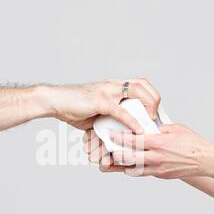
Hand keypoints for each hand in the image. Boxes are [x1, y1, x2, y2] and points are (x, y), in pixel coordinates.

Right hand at [46, 78, 160, 132]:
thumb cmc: (75, 107)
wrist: (56, 101)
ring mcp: (106, 91)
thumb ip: (112, 114)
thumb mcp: (98, 109)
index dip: (151, 94)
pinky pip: (121, 111)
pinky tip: (139, 130)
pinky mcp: (100, 102)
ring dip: (147, 107)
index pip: (139, 83)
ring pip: (135, 93)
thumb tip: (125, 128)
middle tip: (157, 116)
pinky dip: (132, 121)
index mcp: (113, 85)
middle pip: (142, 84)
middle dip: (154, 99)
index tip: (157, 110)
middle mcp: (112, 84)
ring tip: (152, 121)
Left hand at [104, 123, 213, 179]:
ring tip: (113, 159)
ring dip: (121, 165)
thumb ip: (159, 128)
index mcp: (159, 142)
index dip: (119, 138)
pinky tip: (129, 164)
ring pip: (132, 169)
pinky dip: (133, 169)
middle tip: (108, 148)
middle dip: (115, 153)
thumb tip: (147, 128)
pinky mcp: (160, 175)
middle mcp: (156, 157)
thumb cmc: (192, 143)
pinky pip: (142, 173)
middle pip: (127, 157)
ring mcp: (157, 168)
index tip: (110, 135)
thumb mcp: (175, 128)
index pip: (133, 140)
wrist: (205, 160)